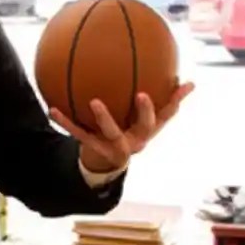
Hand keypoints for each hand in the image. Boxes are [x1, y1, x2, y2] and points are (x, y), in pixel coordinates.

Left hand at [49, 83, 194, 172]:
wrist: (105, 162)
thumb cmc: (128, 133)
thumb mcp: (146, 120)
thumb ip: (166, 101)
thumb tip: (191, 81)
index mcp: (147, 131)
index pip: (166, 115)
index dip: (174, 101)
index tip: (183, 83)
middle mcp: (135, 140)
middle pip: (144, 127)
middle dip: (145, 112)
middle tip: (142, 95)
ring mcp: (114, 146)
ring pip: (111, 132)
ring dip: (104, 117)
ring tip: (94, 101)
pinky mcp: (93, 147)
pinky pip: (79, 133)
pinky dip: (65, 121)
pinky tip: (53, 108)